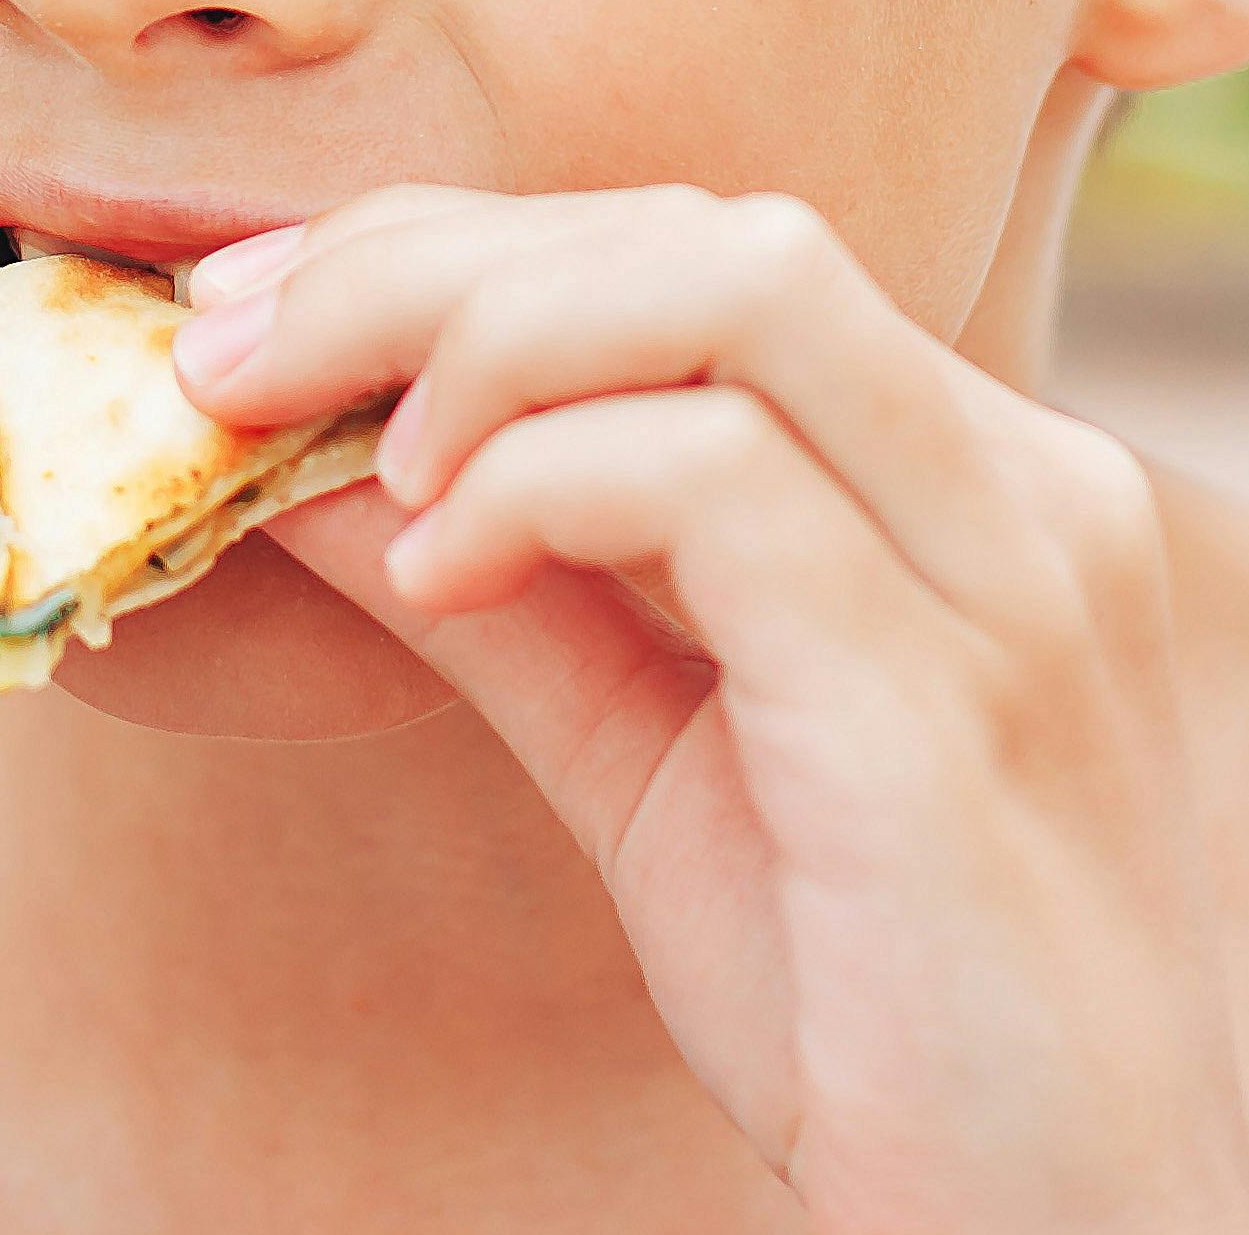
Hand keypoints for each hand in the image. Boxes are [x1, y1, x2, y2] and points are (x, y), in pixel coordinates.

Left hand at [176, 188, 1248, 1234]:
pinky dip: (536, 486)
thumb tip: (294, 455)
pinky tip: (437, 573)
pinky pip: (721, 482)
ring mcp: (1013, 584)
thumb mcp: (650, 759)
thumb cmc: (874, 1017)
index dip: (453, 247)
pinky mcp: (952, 708)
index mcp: (969, 479)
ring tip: (348, 455)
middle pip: (704, 231)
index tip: (251, 313)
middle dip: (423, 257)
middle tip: (223, 352)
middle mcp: (1025, 488)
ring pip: (733, 286)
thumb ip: (506, 594)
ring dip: (481, 334)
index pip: (698, 247)